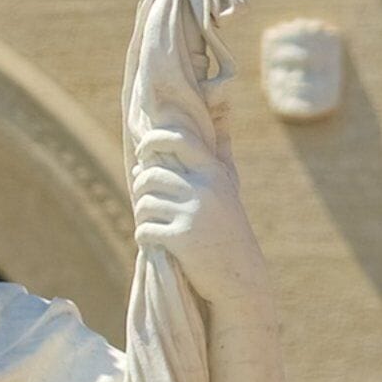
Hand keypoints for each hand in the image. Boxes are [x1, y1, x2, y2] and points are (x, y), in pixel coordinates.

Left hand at [132, 123, 268, 291]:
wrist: (240, 278)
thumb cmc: (228, 231)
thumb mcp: (227, 189)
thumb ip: (217, 153)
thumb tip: (221, 103)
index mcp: (213, 173)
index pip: (177, 139)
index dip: (153, 140)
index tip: (144, 151)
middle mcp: (204, 189)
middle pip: (149, 175)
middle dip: (142, 189)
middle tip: (148, 202)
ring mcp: (192, 214)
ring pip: (144, 203)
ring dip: (143, 215)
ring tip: (154, 224)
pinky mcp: (181, 239)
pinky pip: (144, 229)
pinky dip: (144, 237)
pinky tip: (156, 242)